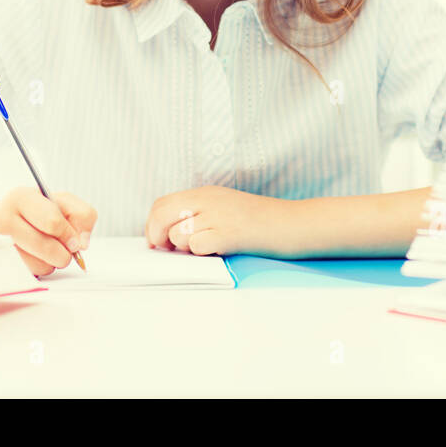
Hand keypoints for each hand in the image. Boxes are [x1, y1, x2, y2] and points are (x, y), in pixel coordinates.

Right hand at [0, 187, 96, 276]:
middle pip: (48, 247)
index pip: (53, 221)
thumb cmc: (32, 211)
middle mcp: (2, 218)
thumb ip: (81, 215)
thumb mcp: (59, 202)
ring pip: (41, 265)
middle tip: (64, 249)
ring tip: (43, 249)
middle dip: (64, 253)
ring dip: (51, 262)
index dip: (69, 234)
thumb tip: (82, 243)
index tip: (75, 241)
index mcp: (21, 197)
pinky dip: (38, 269)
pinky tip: (31, 256)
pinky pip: (30, 275)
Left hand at [144, 185, 295, 256]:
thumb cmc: (260, 222)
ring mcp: (219, 216)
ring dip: (184, 247)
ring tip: (204, 248)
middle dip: (157, 235)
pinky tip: (217, 251)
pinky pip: (198, 246)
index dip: (152, 224)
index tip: (155, 241)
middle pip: (163, 215)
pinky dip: (201, 253)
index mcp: (206, 193)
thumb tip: (167, 233)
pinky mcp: (229, 233)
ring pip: (179, 234)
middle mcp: (209, 200)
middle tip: (165, 249)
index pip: (163, 203)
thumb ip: (199, 214)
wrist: (293, 224)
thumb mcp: (225, 208)